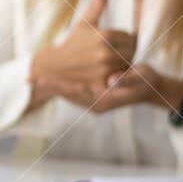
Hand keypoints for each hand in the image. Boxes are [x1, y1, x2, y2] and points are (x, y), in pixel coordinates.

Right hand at [29, 0, 135, 101]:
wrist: (54, 66)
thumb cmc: (72, 42)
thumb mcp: (85, 23)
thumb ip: (98, 5)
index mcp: (105, 35)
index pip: (131, 37)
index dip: (125, 39)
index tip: (116, 42)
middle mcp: (106, 52)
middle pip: (132, 52)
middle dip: (127, 52)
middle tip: (115, 53)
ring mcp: (104, 70)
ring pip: (127, 66)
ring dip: (123, 64)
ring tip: (110, 62)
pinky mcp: (101, 84)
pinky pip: (120, 80)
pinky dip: (117, 77)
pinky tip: (108, 74)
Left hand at [38, 63, 182, 114]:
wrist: (152, 90)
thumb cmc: (147, 82)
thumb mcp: (142, 78)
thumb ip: (127, 80)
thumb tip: (112, 79)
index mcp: (105, 100)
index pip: (78, 92)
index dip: (60, 86)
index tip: (43, 79)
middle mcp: (97, 104)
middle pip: (69, 94)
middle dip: (51, 86)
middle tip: (30, 79)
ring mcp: (94, 102)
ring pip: (70, 94)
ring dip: (54, 86)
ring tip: (34, 79)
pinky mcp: (94, 97)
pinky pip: (75, 92)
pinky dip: (63, 85)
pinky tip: (52, 78)